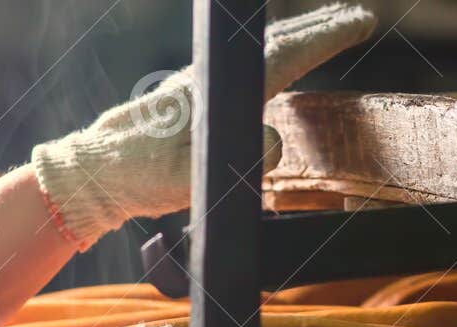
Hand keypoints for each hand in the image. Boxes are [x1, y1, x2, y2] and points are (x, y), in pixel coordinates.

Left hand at [31, 3, 375, 247]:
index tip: (360, 22)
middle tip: (355, 18)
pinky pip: (242, 71)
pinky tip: (274, 69)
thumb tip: (275, 141)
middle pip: (275, 44)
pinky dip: (270, 58)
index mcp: (219, 92)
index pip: (286, 56)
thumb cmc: (140, 178)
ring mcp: (201, 87)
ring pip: (258, 54)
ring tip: (325, 34)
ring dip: (296, 40)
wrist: (96, 174)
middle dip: (319, 28)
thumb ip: (241, 162)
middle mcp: (211, 80)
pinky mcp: (191, 100)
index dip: (327, 39)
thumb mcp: (193, 178)